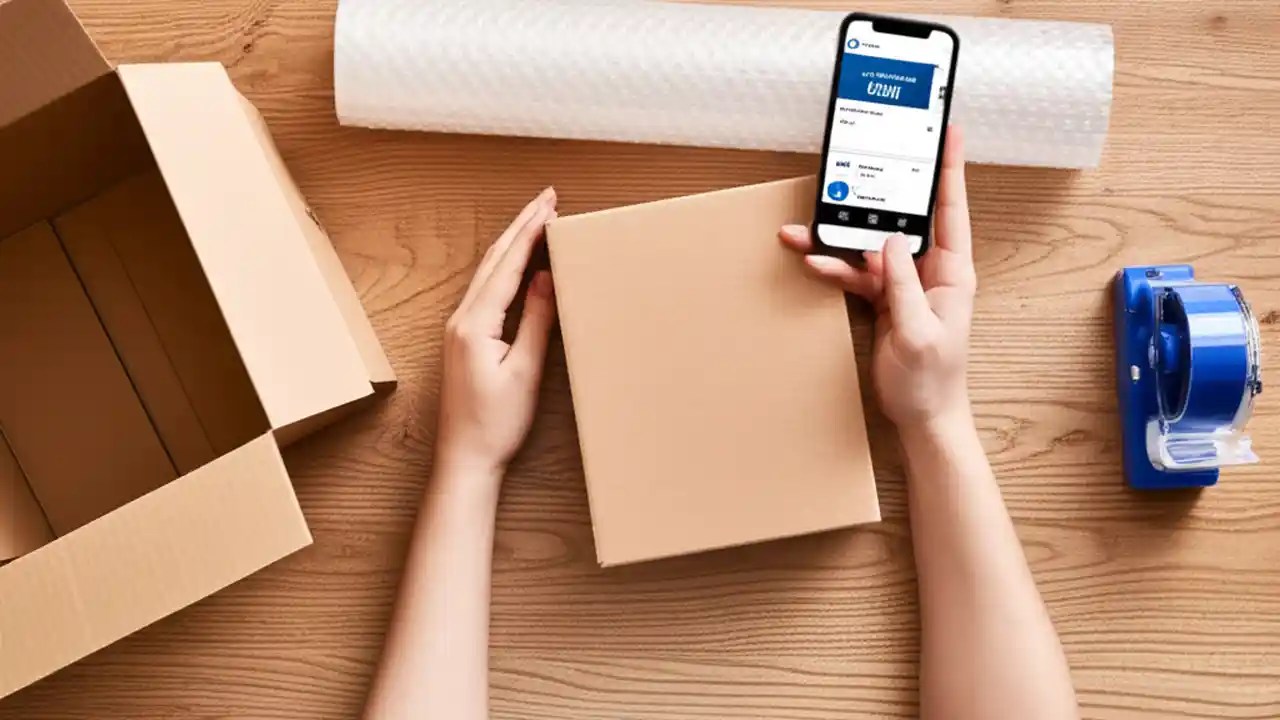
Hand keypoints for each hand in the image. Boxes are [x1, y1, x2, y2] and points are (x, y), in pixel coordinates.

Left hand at [436, 187, 557, 480]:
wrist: (465, 458)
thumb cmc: (496, 424)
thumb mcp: (525, 371)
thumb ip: (536, 321)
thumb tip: (547, 278)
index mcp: (475, 323)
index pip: (508, 265)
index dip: (531, 232)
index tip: (550, 205)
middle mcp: (461, 319)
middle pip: (495, 260)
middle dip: (521, 226)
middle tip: (547, 199)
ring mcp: (458, 328)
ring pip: (488, 272)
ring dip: (513, 243)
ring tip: (537, 221)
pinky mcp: (462, 339)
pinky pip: (485, 290)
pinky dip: (505, 267)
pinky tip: (518, 264)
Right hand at [780, 127, 975, 429]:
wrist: (923, 418)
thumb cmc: (932, 381)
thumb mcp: (920, 333)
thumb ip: (905, 284)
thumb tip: (890, 240)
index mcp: (953, 273)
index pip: (951, 211)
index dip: (949, 171)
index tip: (947, 132)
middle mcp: (932, 271)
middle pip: (901, 221)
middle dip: (872, 200)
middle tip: (851, 172)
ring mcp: (907, 285)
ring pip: (870, 248)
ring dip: (837, 240)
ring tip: (802, 232)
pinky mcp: (885, 300)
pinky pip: (856, 274)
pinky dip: (835, 268)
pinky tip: (813, 262)